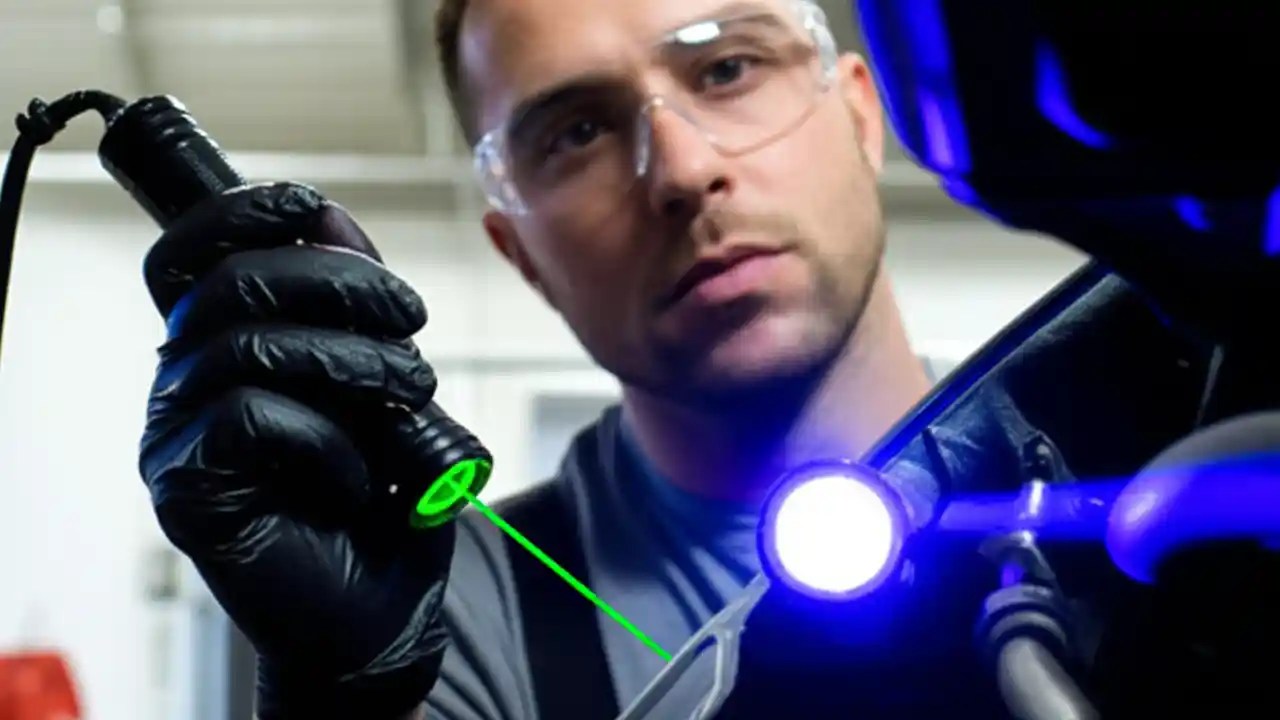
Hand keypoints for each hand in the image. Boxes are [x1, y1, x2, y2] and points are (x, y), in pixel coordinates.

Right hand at [138, 182, 453, 718]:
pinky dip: (324, 438)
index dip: (241, 211)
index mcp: (221, 342)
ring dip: (349, 358)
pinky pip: (247, 418)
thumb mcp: (383, 380)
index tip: (312, 206)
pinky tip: (358, 475)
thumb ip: (354, 306)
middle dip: (336, 283)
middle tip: (411, 319)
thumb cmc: (381, 487)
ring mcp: (177, 435)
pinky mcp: (188, 490)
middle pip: (228, 282)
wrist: (382, 602)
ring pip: (243, 344)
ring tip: (406, 392)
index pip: (191, 251)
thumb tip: (328, 222)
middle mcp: (184, 380)